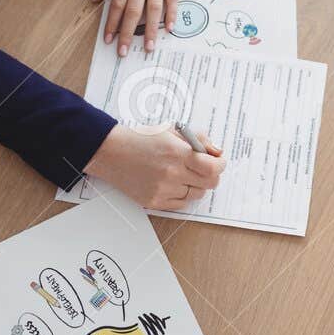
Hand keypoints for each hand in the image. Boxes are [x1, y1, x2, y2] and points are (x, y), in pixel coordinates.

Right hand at [83, 125, 225, 208]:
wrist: (112, 152)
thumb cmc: (142, 139)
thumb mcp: (173, 130)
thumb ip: (200, 140)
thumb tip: (218, 152)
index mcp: (178, 152)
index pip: (213, 167)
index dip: (220, 165)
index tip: (219, 162)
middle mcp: (172, 173)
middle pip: (209, 184)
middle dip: (212, 175)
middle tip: (206, 169)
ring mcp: (163, 190)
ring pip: (196, 195)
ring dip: (196, 185)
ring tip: (185, 174)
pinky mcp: (155, 202)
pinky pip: (181, 204)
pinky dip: (183, 195)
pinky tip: (174, 183)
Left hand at [92, 0, 178, 56]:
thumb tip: (95, 0)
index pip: (117, 4)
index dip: (112, 24)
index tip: (109, 40)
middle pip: (134, 11)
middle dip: (128, 33)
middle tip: (124, 51)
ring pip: (154, 8)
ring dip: (151, 30)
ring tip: (149, 47)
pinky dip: (172, 14)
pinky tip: (169, 28)